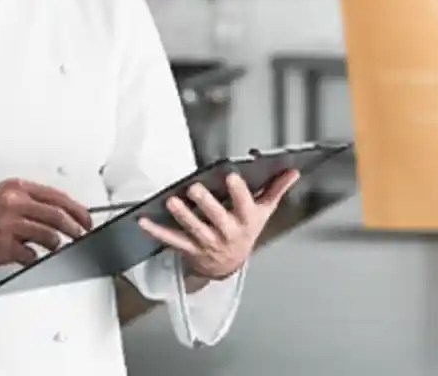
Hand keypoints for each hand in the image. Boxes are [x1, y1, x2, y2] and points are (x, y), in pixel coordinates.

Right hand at [0, 178, 92, 271]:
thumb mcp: (0, 196)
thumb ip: (27, 201)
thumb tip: (54, 211)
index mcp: (15, 188)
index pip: (56, 196)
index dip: (76, 209)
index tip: (85, 218)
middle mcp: (13, 204)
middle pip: (58, 215)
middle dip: (76, 227)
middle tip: (82, 234)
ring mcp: (9, 225)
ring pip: (49, 236)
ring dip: (55, 244)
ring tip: (53, 246)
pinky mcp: (3, 246)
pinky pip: (30, 255)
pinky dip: (33, 257)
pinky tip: (28, 255)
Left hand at [138, 169, 300, 279]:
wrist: (229, 266)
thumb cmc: (245, 231)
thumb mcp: (263, 212)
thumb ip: (276, 189)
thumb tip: (293, 171)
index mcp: (246, 221)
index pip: (244, 205)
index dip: (239, 192)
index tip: (232, 176)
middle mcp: (227, 233)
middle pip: (217, 218)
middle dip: (206, 204)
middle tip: (194, 189)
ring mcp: (207, 243)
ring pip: (194, 229)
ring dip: (182, 215)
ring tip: (171, 201)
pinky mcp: (189, 249)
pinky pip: (172, 240)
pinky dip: (156, 231)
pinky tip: (144, 220)